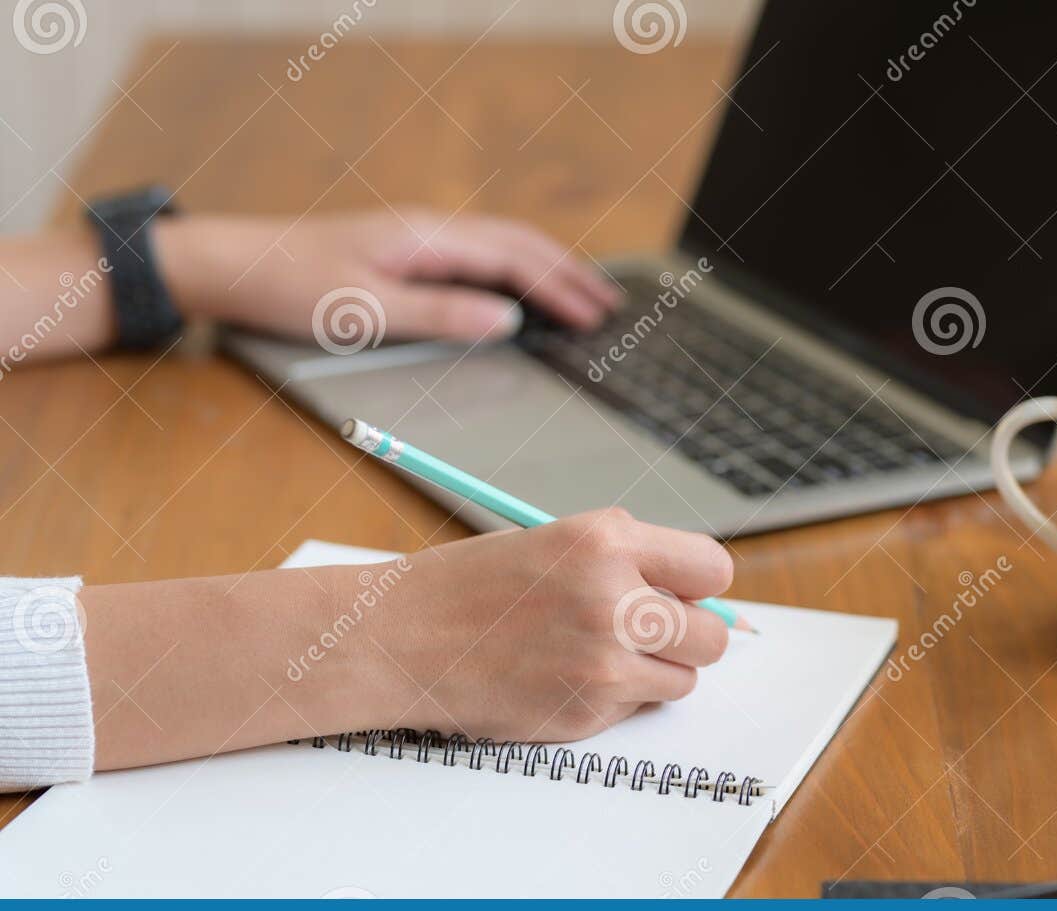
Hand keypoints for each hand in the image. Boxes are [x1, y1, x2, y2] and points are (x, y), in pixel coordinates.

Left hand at [151, 209, 621, 345]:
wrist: (232, 265)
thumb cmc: (291, 287)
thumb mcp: (366, 310)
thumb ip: (440, 314)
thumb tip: (507, 321)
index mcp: (426, 237)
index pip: (513, 258)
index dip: (560, 287)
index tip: (595, 316)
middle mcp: (429, 229)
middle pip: (519, 244)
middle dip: (569, 274)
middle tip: (610, 305)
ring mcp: (418, 238)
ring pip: (502, 246)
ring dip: (548, 270)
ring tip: (585, 295)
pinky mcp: (406, 252)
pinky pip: (479, 256)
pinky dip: (517, 272)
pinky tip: (525, 291)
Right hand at [362, 509, 733, 741]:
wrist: (398, 639)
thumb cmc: (473, 586)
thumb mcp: (559, 544)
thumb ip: (630, 565)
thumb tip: (698, 601)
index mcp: (606, 542)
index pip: (713, 568)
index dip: (700, 583)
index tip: (683, 590)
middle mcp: (612, 602)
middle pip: (711, 636)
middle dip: (689, 636)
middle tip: (650, 632)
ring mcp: (602, 664)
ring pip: (682, 680)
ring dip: (654, 671)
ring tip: (596, 652)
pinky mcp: (585, 712)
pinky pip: (635, 708)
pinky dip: (612, 697)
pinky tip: (562, 676)